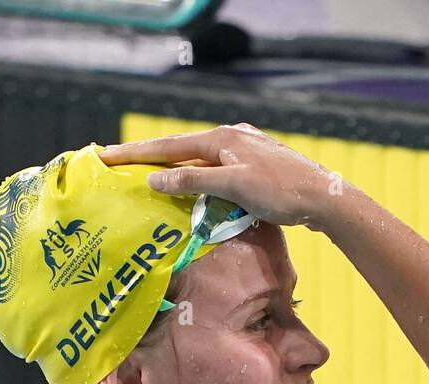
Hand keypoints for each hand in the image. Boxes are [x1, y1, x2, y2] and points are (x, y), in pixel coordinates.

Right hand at [98, 123, 342, 230]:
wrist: (324, 199)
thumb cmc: (281, 192)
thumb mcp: (233, 186)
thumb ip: (193, 182)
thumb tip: (155, 179)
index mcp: (221, 138)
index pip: (168, 146)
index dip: (134, 153)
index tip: (104, 156)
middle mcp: (230, 138)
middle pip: (180, 150)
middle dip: (149, 159)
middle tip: (116, 165)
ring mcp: (243, 151)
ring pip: (198, 162)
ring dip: (173, 171)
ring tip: (145, 179)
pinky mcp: (253, 167)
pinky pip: (215, 172)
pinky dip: (197, 180)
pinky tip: (191, 190)